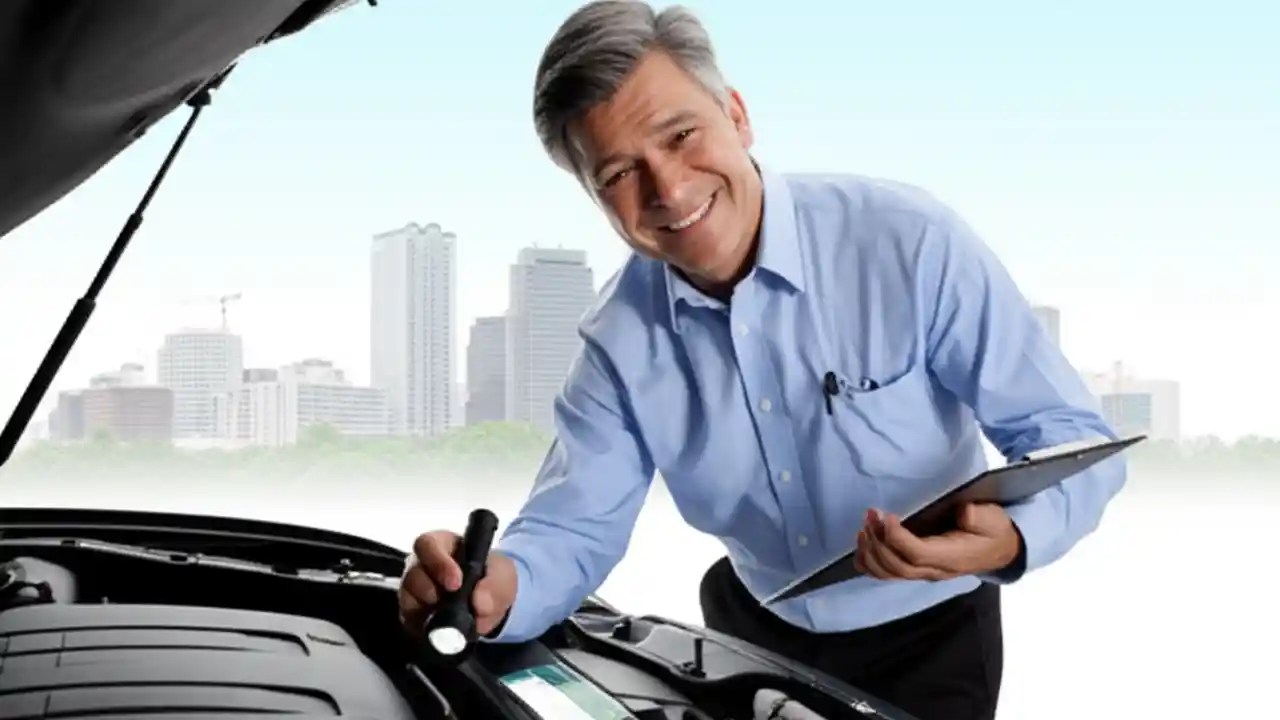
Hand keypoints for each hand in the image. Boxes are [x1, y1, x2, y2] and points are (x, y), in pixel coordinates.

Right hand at [398, 529, 517, 638]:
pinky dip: (426, 628)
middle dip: (428, 590)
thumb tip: (480, 604)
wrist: (491, 604)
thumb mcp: (503, 576)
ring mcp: (414, 592)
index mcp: (442, 546)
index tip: (455, 583)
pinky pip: (411, 622)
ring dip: (427, 612)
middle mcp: (421, 566)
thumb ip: (495, 586)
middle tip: (451, 604)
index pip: (427, 545)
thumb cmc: (492, 578)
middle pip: (412, 574)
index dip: (437, 562)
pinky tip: (443, 632)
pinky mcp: (414, 616)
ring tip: (451, 621)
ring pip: (407, 600)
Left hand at [854, 503, 1020, 580]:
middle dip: (878, 541)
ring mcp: (924, 573)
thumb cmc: (993, 531)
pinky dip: (869, 563)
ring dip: (871, 551)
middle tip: (870, 515)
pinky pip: (887, 574)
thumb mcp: (993, 519)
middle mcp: (935, 570)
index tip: (887, 516)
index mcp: (953, 557)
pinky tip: (862, 544)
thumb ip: (979, 516)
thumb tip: (964, 512)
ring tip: (864, 526)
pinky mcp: (916, 569)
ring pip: (889, 573)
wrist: (999, 550)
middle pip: (898, 566)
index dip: (897, 538)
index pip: (918, 554)